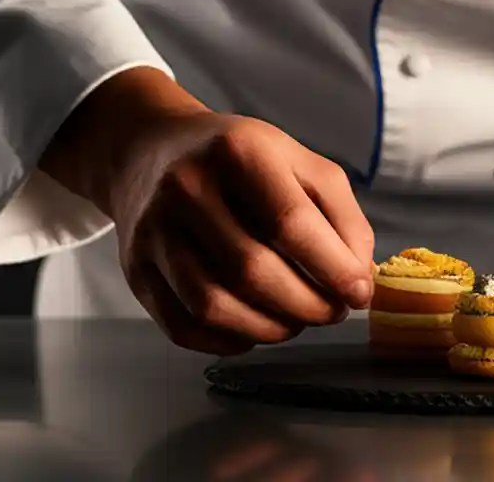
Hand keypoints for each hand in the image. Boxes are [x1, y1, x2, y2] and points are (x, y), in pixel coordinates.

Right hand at [42, 68, 374, 354]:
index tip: (359, 294)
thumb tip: (358, 279)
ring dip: (270, 329)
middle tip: (332, 312)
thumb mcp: (298, 163)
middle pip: (253, 270)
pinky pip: (183, 327)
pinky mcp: (135, 269)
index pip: (290, 222)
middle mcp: (187, 187)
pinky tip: (254, 328)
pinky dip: (228, 341)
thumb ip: (342, 215)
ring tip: (296, 321)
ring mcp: (154, 231)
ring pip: (214, 305)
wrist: (151, 151)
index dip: (333, 268)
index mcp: (238, 151)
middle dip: (307, 305)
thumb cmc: (238, 162)